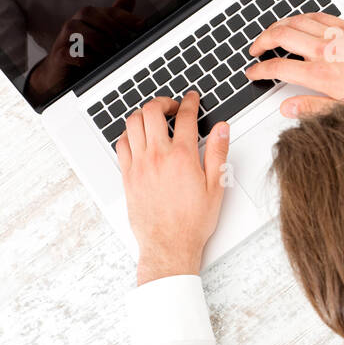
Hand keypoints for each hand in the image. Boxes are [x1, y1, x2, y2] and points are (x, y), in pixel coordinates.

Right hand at [27, 0, 142, 105]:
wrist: (61, 74)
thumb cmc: (85, 52)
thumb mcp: (104, 35)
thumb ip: (116, 18)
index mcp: (89, 17)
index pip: (108, 11)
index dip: (125, 17)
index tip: (142, 25)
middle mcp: (75, 23)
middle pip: (88, 13)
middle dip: (110, 26)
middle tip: (125, 40)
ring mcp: (64, 39)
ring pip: (76, 28)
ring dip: (97, 40)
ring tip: (110, 51)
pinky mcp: (58, 55)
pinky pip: (68, 52)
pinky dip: (84, 57)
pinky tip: (95, 62)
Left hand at [116, 92, 230, 284]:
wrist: (169, 245)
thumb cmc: (192, 222)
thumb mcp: (215, 187)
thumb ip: (218, 153)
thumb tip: (221, 130)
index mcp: (182, 157)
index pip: (185, 117)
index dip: (190, 102)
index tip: (192, 98)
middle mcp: (158, 157)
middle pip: (152, 112)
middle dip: (163, 102)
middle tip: (173, 106)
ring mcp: (139, 165)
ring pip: (133, 123)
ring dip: (144, 114)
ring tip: (154, 117)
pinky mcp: (128, 176)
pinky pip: (122, 144)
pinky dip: (129, 133)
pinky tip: (138, 136)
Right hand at [245, 14, 343, 116]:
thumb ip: (312, 108)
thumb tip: (287, 108)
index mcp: (323, 75)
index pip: (279, 68)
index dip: (260, 69)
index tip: (253, 71)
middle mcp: (328, 52)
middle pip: (282, 35)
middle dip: (262, 40)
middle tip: (255, 49)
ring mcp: (341, 37)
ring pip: (299, 21)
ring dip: (280, 25)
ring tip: (272, 33)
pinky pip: (321, 16)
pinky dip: (305, 17)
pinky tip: (302, 23)